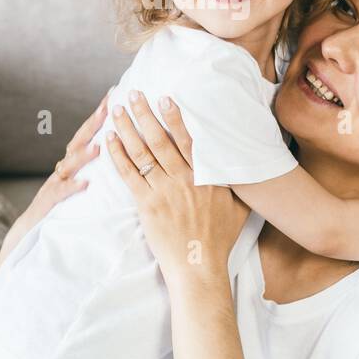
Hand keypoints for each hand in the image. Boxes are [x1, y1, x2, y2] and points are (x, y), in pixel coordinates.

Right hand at [20, 88, 110, 227]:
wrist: (30, 232)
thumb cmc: (65, 208)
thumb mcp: (82, 184)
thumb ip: (97, 168)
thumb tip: (121, 150)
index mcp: (73, 163)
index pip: (88, 134)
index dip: (100, 114)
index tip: (113, 94)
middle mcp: (63, 168)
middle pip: (78, 141)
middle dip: (92, 124)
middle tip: (107, 108)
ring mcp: (54, 183)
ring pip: (69, 165)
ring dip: (83, 154)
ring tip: (99, 146)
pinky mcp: (48, 203)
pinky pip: (60, 193)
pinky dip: (72, 187)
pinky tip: (85, 184)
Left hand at [104, 91, 249, 290]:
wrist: (199, 266)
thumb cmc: (220, 240)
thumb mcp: (240, 208)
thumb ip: (240, 185)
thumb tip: (249, 169)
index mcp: (206, 177)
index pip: (188, 139)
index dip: (175, 117)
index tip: (165, 98)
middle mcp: (184, 179)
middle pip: (160, 139)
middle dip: (145, 113)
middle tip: (134, 93)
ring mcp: (164, 191)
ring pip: (142, 152)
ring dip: (127, 128)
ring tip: (117, 110)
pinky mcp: (147, 205)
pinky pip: (129, 174)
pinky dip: (117, 155)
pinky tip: (109, 140)